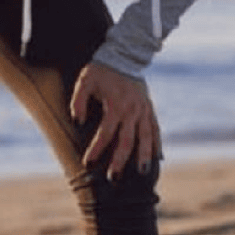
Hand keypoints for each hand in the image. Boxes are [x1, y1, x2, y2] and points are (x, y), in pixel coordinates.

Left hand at [70, 61, 160, 180]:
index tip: (88, 163)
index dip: (96, 149)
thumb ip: (78, 101)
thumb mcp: (84, 81)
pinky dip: (156, 144)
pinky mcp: (149, 109)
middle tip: (114, 178)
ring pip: (146, 138)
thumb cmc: (100, 71)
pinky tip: (157, 159)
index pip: (105, 133)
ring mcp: (144, 111)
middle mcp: (133, 111)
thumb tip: (76, 122)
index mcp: (116, 105)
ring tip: (143, 173)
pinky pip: (155, 130)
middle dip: (120, 161)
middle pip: (127, 141)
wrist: (124, 57)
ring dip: (144, 156)